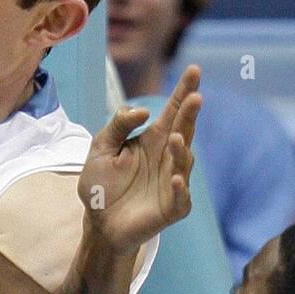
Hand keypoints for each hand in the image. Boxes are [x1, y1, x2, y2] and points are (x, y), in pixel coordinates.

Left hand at [81, 65, 200, 253]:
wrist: (98, 223)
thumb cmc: (101, 185)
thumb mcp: (101, 148)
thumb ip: (118, 126)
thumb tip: (143, 111)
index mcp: (152, 140)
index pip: (172, 111)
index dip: (183, 91)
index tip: (194, 70)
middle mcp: (167, 157)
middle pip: (184, 130)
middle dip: (190, 113)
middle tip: (195, 97)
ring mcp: (173, 182)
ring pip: (184, 162)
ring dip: (181, 150)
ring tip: (173, 138)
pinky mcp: (172, 207)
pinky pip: (180, 197)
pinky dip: (180, 188)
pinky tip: (175, 178)